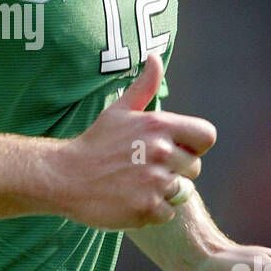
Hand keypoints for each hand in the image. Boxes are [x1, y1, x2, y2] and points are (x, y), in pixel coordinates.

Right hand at [56, 53, 216, 229]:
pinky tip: (130, 200)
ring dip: (163, 192)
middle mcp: (161, 152)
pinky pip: (167, 213)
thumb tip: (155, 57)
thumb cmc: (95, 143)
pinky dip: (152, 211)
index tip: (174, 149)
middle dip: (175, 171)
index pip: (206, 136)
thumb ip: (144, 86)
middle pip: (194, 168)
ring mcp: (155, 182)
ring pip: (182, 191)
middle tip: (144, 169)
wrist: (64, 177)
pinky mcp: (147, 208)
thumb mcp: (119, 111)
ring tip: (135, 185)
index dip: (194, 145)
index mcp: (159, 125)